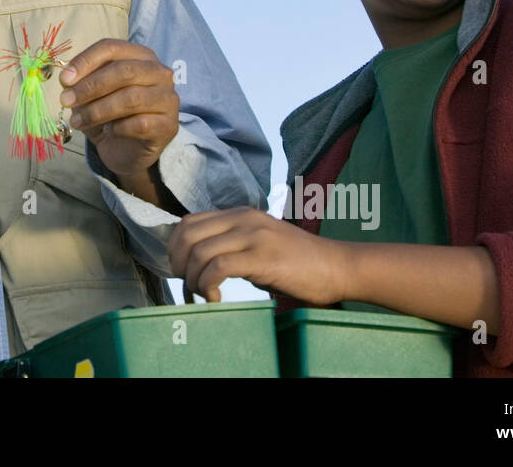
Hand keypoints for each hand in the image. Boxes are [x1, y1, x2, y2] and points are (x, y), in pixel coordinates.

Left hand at [58, 39, 178, 177]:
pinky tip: (109, 132)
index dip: (85, 61)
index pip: (112, 48)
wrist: (127, 152)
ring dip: (97, 110)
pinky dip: (118, 128)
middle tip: (66, 101)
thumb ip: (81, 83)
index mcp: (140, 56)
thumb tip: (67, 79)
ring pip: (131, 98)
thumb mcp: (92, 96)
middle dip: (90, 86)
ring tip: (78, 121)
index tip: (64, 79)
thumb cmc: (110, 116)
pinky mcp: (169, 125)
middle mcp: (159, 72)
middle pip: (124, 71)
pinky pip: (139, 124)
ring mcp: (168, 98)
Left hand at [168, 207, 350, 305]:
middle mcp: (243, 218)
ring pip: (199, 252)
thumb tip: (198, 261)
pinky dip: (208, 285)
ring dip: (192, 279)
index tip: (180, 270)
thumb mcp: (259, 242)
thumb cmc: (298, 261)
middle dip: (178, 263)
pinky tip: (215, 298)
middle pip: (188, 234)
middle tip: (186, 285)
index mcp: (240, 213)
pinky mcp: (262, 257)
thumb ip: (232, 244)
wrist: (337, 266)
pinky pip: (218, 268)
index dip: (175, 247)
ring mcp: (253, 235)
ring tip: (202, 295)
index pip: (190, 222)